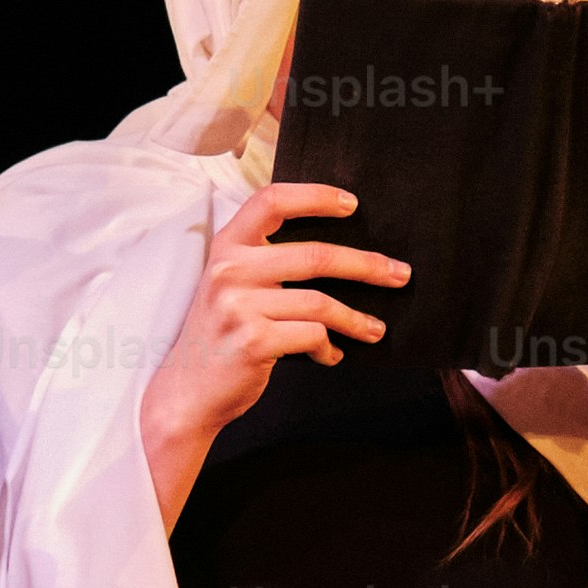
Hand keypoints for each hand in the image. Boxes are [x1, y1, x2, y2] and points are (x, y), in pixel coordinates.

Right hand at [140, 180, 404, 473]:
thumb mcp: (231, 286)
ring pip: (320, 302)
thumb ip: (265, 263)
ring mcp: (239, 306)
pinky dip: (329, 347)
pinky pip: (312, 335)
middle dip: (367, 266)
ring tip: (376, 329)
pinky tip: (331, 355)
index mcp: (226, 247)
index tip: (352, 204)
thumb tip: (338, 253)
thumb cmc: (221, 336)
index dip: (315, 196)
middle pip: (315, 256)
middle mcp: (229, 270)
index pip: (272, 201)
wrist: (187, 392)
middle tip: (400, 274)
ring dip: (356, 318)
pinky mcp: (253, 341)